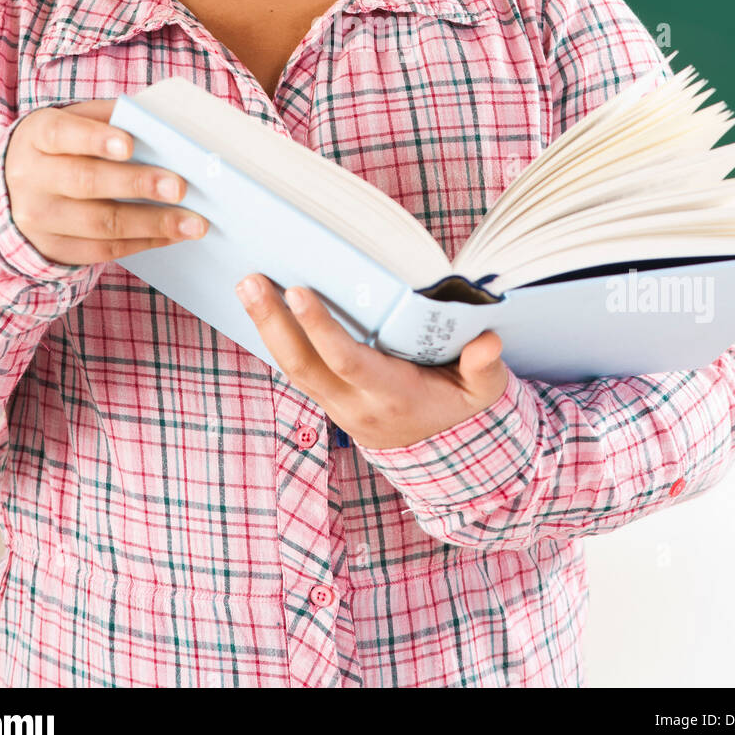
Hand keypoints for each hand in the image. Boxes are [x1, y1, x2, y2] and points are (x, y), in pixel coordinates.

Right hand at [4, 99, 208, 266]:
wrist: (18, 188)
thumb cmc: (65, 145)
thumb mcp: (76, 121)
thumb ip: (111, 118)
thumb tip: (164, 128)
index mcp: (37, 136)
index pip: (63, 134)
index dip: (95, 139)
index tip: (131, 145)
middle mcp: (31, 178)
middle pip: (87, 182)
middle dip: (137, 185)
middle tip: (180, 187)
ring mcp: (39, 218)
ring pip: (100, 223)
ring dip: (153, 223)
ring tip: (193, 222)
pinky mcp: (53, 249)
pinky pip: (103, 250)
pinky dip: (144, 242)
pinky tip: (172, 235)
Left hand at [234, 274, 509, 450]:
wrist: (439, 454)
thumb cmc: (459, 407)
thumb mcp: (483, 392)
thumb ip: (484, 367)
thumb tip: (487, 341)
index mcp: (393, 395)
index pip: (349, 361)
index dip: (321, 329)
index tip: (299, 292)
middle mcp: (356, 403)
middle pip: (304, 365)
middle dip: (274, 323)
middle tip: (251, 281)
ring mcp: (336, 404)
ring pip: (291, 368)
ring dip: (265, 326)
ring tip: (247, 284)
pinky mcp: (327, 397)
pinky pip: (294, 368)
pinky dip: (275, 336)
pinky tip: (261, 305)